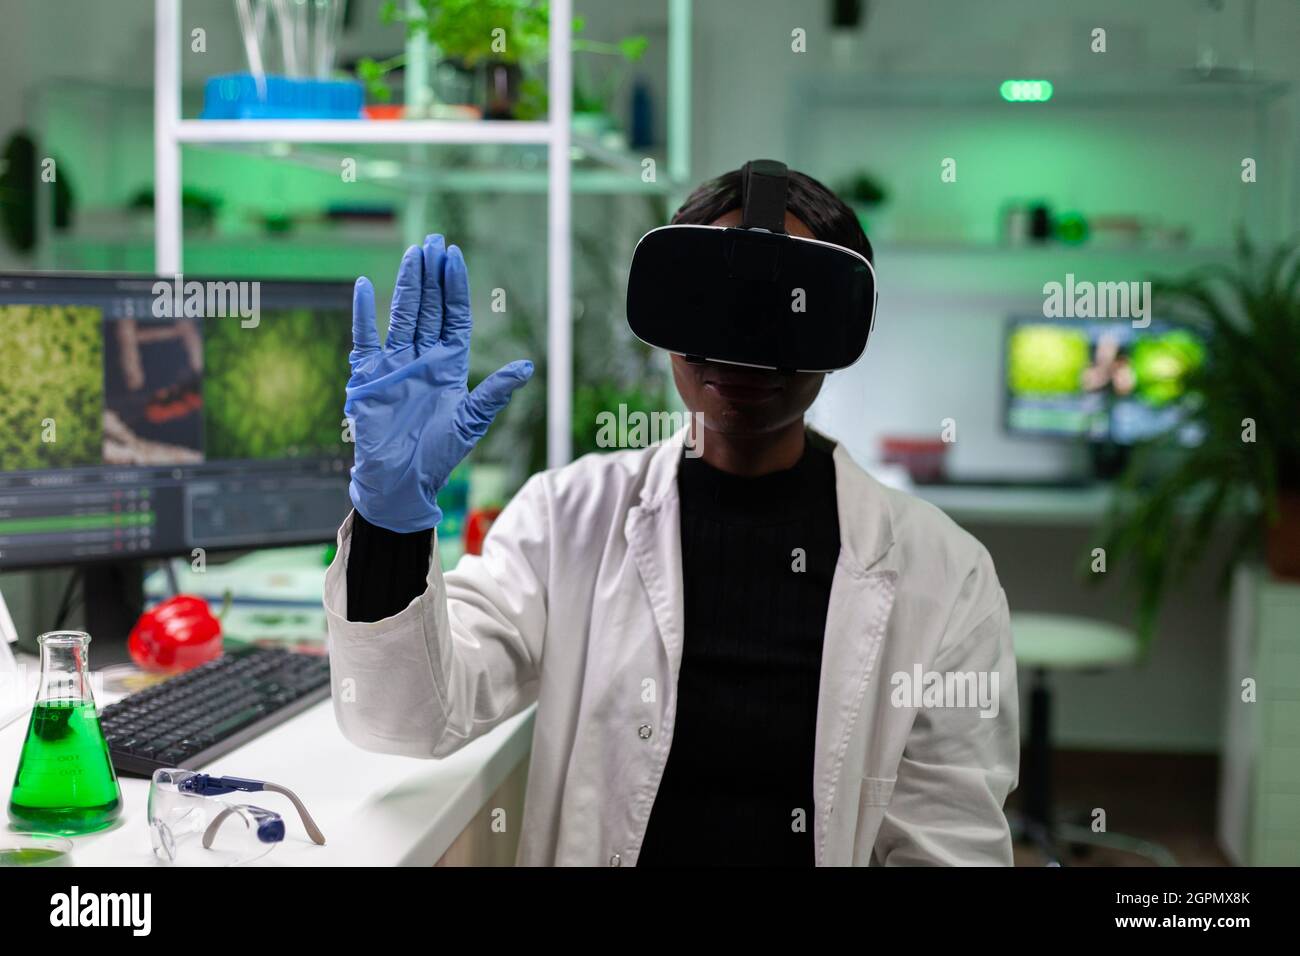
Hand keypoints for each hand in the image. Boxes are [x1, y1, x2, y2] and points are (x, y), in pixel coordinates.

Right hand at [345, 234, 532, 532]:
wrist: (400, 482)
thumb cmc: (438, 456)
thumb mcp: (471, 421)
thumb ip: (494, 391)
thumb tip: (527, 367)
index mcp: (449, 366)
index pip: (454, 317)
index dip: (455, 287)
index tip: (455, 256)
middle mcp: (422, 359)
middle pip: (428, 308)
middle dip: (432, 275)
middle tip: (434, 241)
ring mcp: (394, 365)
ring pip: (402, 315)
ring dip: (407, 285)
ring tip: (412, 254)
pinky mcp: (368, 376)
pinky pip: (364, 338)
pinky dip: (363, 313)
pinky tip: (364, 286)